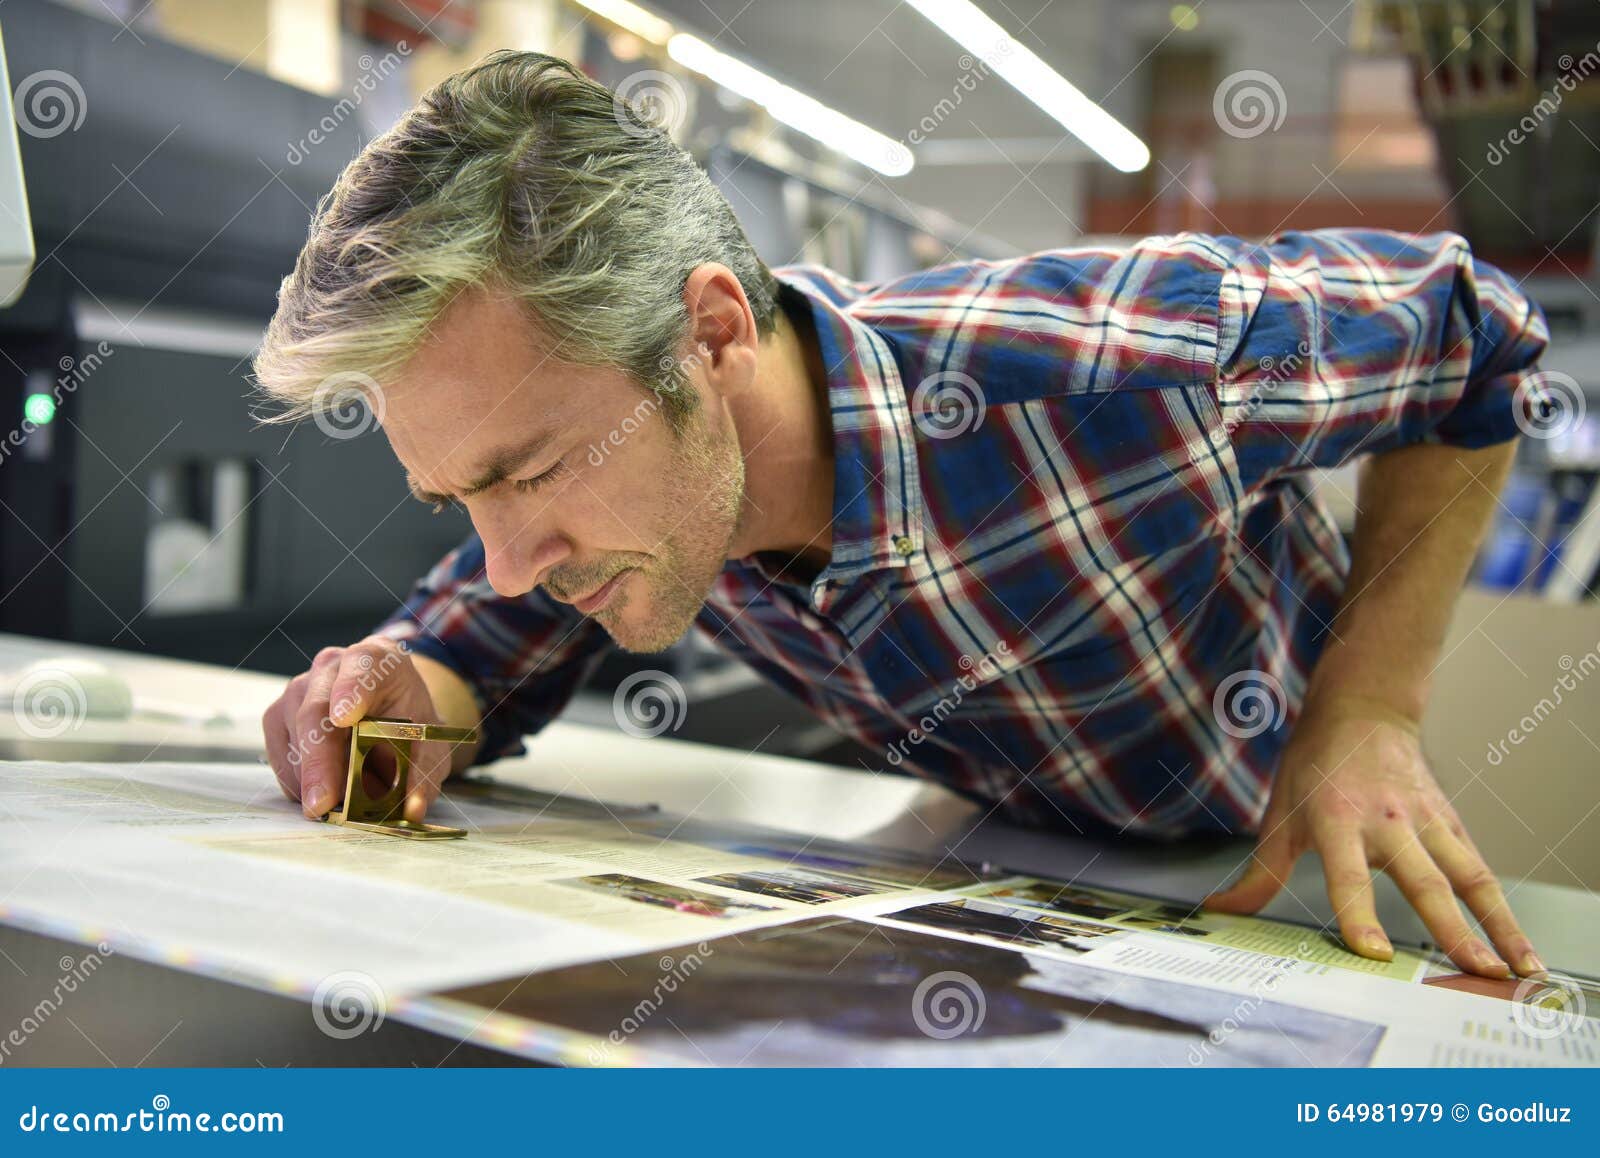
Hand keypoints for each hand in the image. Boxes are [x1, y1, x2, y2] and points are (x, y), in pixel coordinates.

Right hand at [261, 636, 456, 822]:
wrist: (390, 711)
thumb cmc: (408, 723)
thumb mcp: (429, 745)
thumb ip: (424, 773)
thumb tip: (413, 809)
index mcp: (376, 660)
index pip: (362, 667)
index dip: (352, 690)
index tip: (345, 717)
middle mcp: (331, 667)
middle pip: (316, 710)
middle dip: (318, 761)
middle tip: (323, 803)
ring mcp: (299, 688)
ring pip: (293, 734)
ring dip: (309, 778)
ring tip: (334, 808)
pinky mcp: (278, 715)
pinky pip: (279, 753)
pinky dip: (297, 781)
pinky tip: (320, 793)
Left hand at [1204, 700, 1541, 978]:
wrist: (1363, 708)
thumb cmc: (1315, 764)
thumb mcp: (1279, 813)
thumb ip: (1259, 872)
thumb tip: (1221, 910)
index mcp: (1336, 819)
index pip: (1347, 876)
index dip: (1358, 915)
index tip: (1375, 952)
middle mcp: (1387, 821)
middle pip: (1423, 881)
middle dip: (1452, 930)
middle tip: (1475, 972)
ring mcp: (1426, 821)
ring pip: (1469, 877)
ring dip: (1498, 925)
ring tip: (1518, 971)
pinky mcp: (1451, 823)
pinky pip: (1480, 870)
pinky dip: (1502, 910)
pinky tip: (1518, 947)